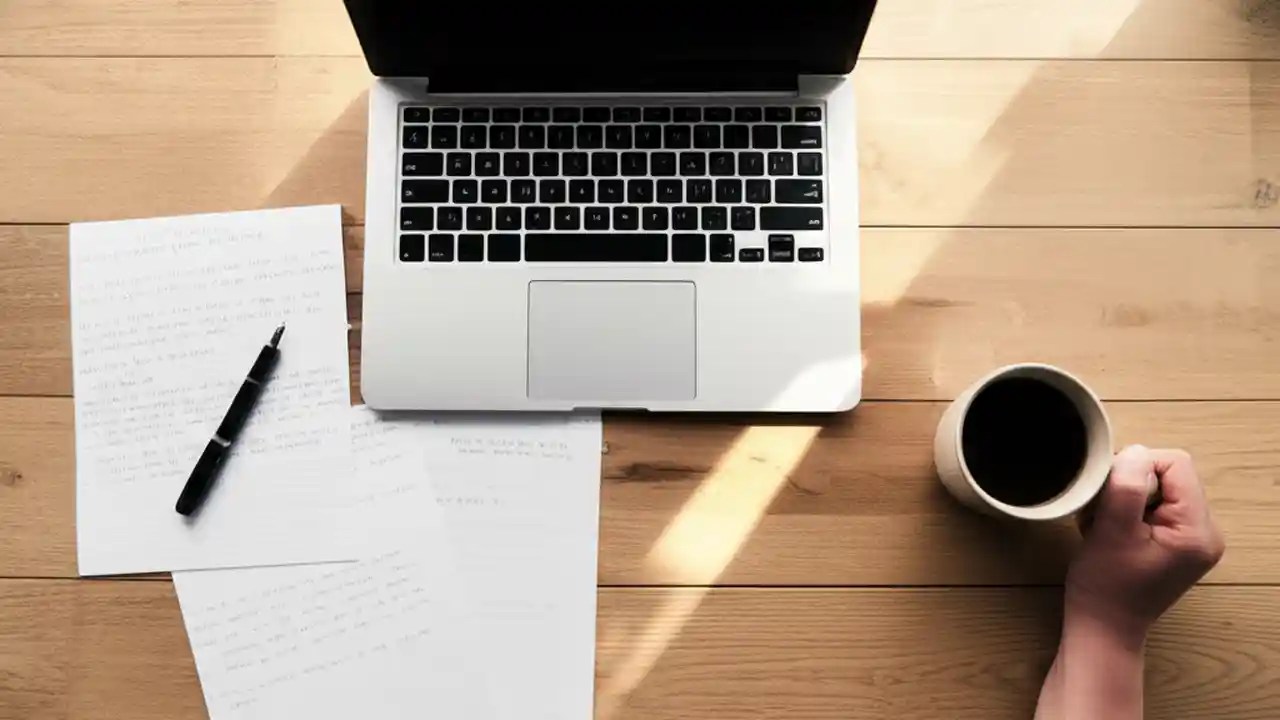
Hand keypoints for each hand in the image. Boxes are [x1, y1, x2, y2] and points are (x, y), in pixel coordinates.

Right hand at [1066, 445, 1224, 641]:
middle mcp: (1206, 531)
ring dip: (1126, 496)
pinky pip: (1156, 504)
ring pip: (1160, 487)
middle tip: (1103, 511)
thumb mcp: (1110, 532)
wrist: (1103, 628)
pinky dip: (1130, 509)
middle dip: (1130, 483)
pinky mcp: (1177, 542)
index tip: (1108, 493)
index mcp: (1198, 529)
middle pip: (1170, 474)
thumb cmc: (1104, 585)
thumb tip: (1135, 451)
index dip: (1136, 466)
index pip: (1175, 464)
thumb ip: (1125, 488)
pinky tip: (1114, 530)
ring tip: (1106, 523)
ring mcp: (1194, 538)